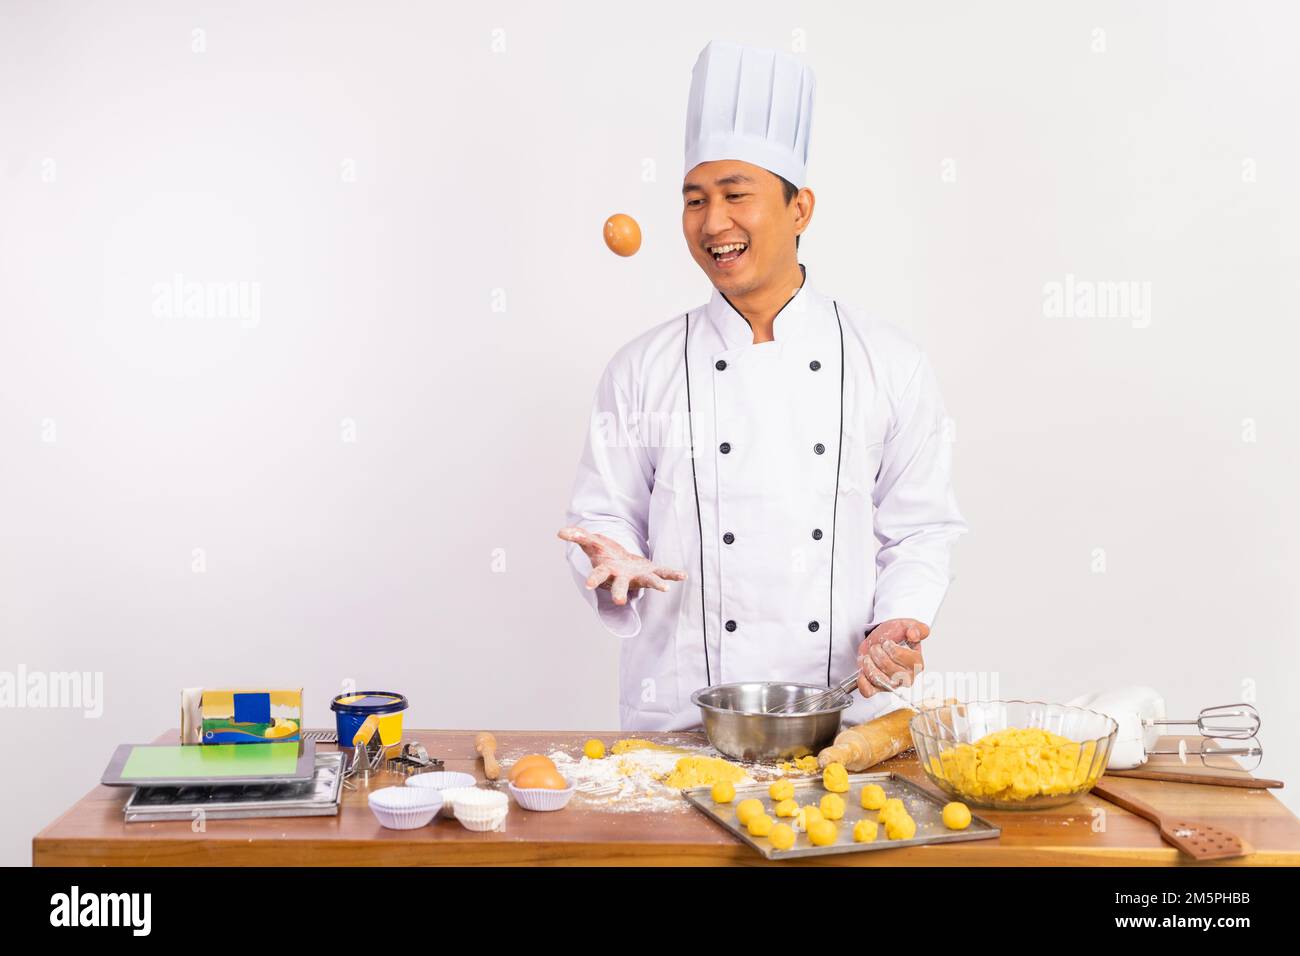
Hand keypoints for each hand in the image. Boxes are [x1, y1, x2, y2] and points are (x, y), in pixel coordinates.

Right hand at [557, 527, 686, 605]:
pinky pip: (663, 573)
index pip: (598, 576)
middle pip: (620, 586)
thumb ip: (578, 536)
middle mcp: (622, 577)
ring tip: (664, 589)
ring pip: (646, 582)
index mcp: (606, 571)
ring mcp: (638, 576)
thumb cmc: (604, 554)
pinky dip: (672, 575)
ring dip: (655, 585)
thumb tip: (561, 532)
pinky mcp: (651, 571)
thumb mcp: (591, 543)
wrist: (620, 563)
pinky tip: (683, 575)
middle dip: (619, 593)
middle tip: (618, 602)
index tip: (588, 586)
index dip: (594, 580)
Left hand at [855, 618, 929, 697]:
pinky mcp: (878, 688)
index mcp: (916, 663)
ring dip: (869, 664)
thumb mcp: (908, 625)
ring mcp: (892, 684)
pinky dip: (862, 681)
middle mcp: (906, 677)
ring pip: (878, 680)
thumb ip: (918, 628)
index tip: (888, 643)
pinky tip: (863, 670)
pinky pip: (869, 691)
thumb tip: (914, 634)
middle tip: (877, 647)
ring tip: (869, 656)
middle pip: (889, 669)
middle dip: (878, 653)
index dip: (891, 648)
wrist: (879, 640)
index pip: (901, 658)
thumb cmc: (895, 635)